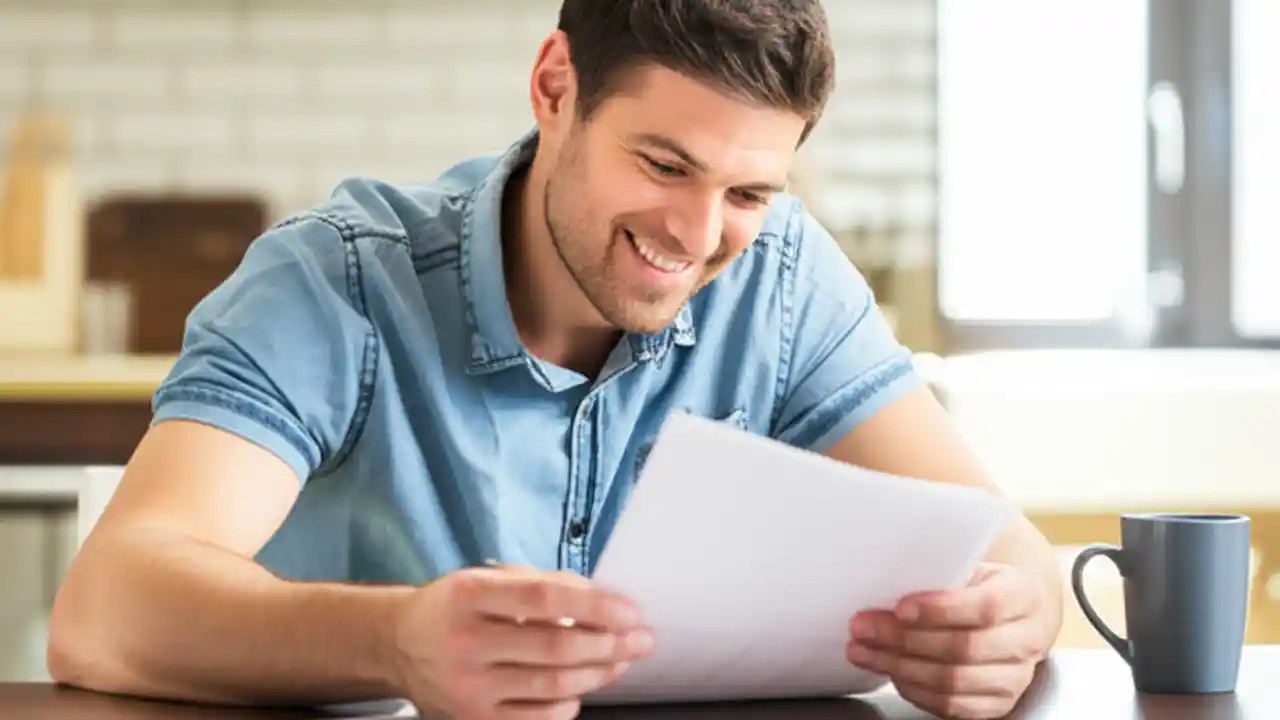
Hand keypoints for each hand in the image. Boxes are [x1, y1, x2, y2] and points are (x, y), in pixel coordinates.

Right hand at [390, 565, 653, 719]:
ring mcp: (468, 687)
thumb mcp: (487, 579)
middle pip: (555, 647)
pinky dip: (569, 703)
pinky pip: (538, 717)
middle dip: (609, 644)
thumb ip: (540, 585)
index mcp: (469, 596)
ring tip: (620, 660)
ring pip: (552, 686)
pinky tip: (581, 687)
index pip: (544, 599)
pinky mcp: (474, 718)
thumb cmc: (455, 606)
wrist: (400, 644)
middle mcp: (465, 642)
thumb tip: (602, 599)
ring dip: (598, 673)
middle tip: (640, 639)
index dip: (595, 605)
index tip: (630, 612)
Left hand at [846, 563, 1050, 719]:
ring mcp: (1014, 677)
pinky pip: (950, 706)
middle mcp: (1026, 639)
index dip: (941, 609)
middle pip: (963, 648)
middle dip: (904, 639)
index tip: (900, 607)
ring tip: (862, 650)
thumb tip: (886, 577)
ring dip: (899, 666)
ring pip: (953, 682)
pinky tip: (888, 669)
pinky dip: (913, 689)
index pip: (986, 606)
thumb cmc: (982, 586)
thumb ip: (941, 572)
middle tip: (863, 626)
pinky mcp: (996, 704)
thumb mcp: (971, 566)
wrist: (1015, 616)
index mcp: (1023, 595)